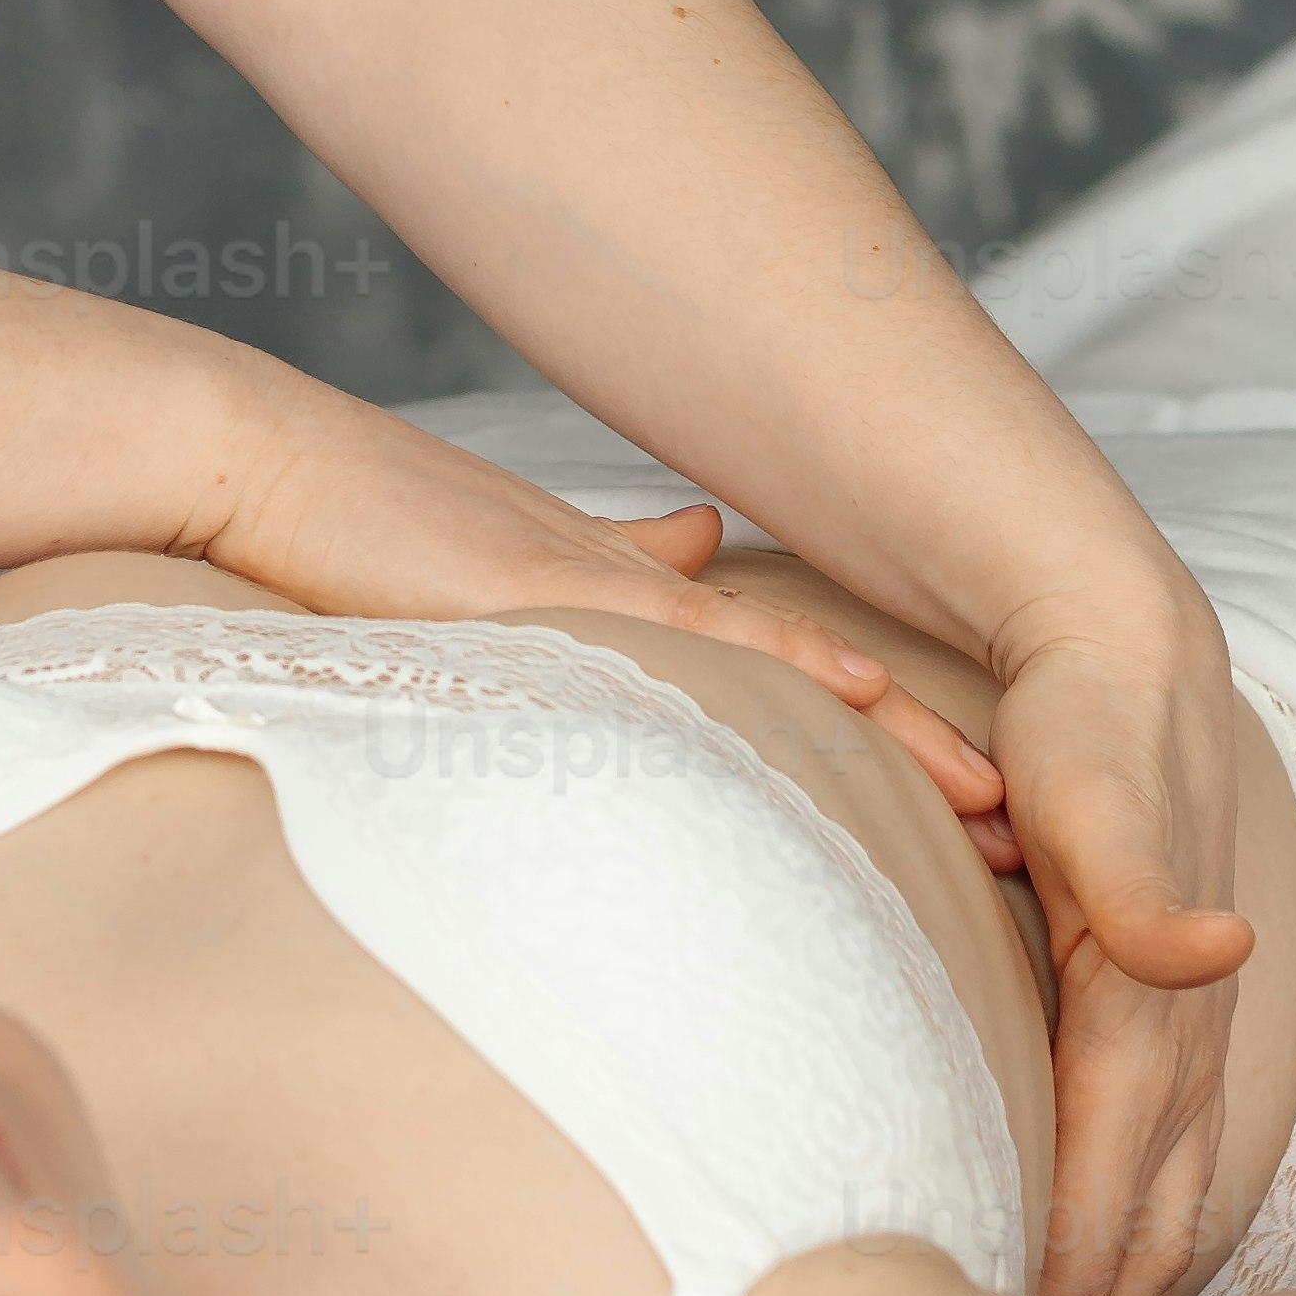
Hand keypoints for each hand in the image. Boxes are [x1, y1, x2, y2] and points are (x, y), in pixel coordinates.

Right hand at [200, 413, 1008, 833]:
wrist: (257, 468)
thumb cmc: (351, 530)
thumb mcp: (500, 567)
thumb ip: (608, 561)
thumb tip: (695, 542)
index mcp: (627, 599)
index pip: (786, 677)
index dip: (890, 730)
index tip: (981, 798)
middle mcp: (637, 593)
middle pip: (816, 684)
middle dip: (925, 755)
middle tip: (1038, 826)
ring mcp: (599, 596)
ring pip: (783, 676)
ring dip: (895, 740)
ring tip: (998, 804)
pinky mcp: (550, 601)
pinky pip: (690, 646)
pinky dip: (785, 678)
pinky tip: (862, 700)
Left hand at [979, 594, 1256, 1295]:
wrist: (1125, 648)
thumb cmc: (1088, 723)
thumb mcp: (1097, 788)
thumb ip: (1143, 881)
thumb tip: (1215, 950)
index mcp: (1150, 1000)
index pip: (1111, 1170)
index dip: (1073, 1267)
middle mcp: (1184, 1027)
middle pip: (1153, 1206)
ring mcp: (1189, 1021)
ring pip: (1173, 1188)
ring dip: (1135, 1281)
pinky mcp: (1171, 1002)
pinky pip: (1167, 1146)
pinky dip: (1142, 1221)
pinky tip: (1113, 1266)